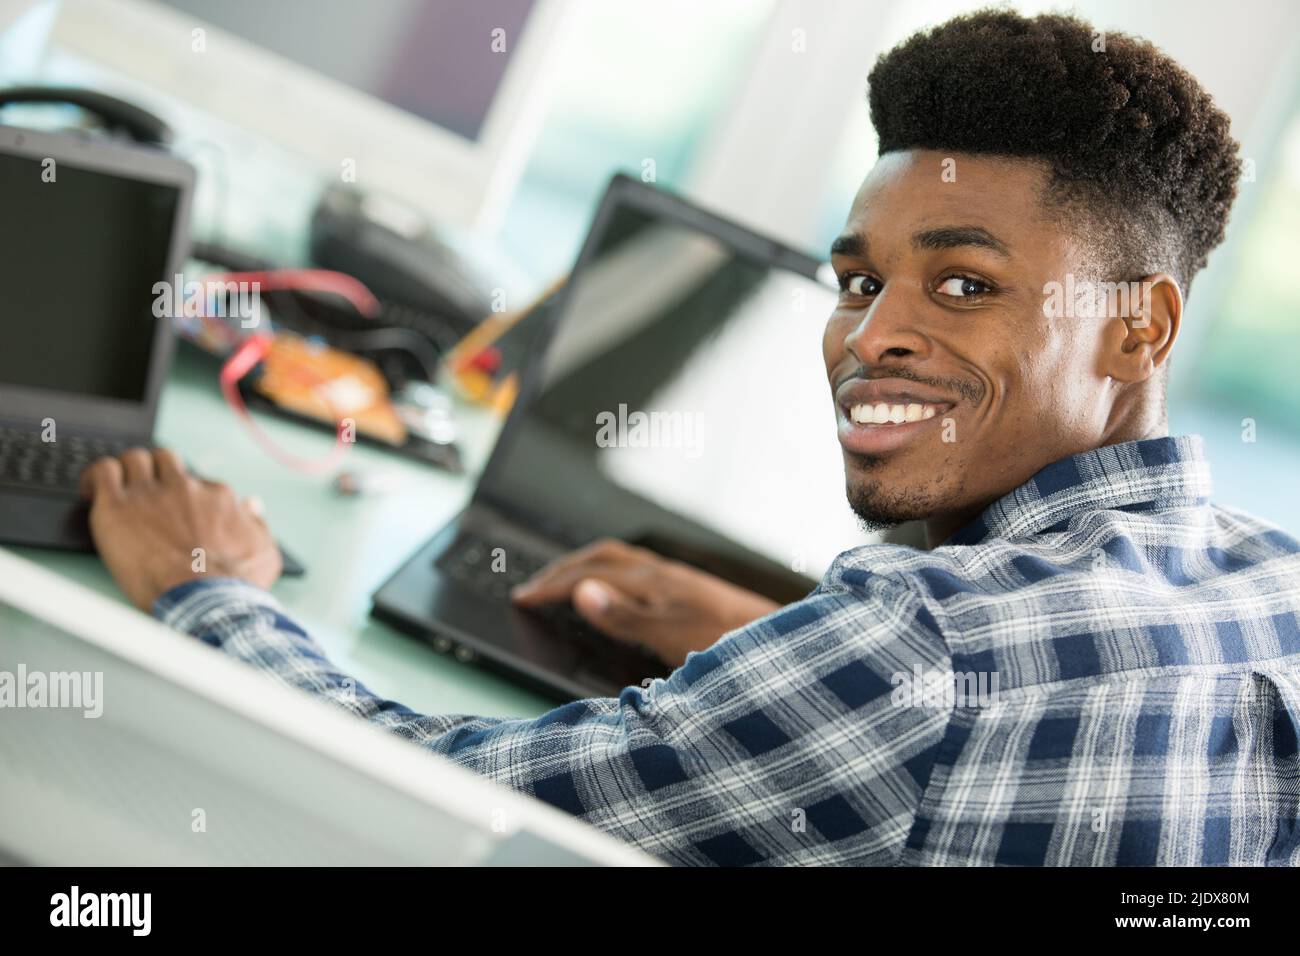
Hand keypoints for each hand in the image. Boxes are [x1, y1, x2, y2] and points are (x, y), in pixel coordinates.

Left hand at [79, 447, 280, 610]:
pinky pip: (102, 471)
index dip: (186, 496)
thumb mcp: (264, 551)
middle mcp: (183, 487)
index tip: (177, 512)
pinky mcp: (118, 506)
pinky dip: (94, 476)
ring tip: (117, 489)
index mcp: (215, 496)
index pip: (198, 481)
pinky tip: (91, 491)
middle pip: (164, 458)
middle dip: (155, 469)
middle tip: (145, 490)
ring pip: (134, 459)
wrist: (206, 598)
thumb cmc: (235, 583)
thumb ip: (258, 523)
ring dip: (126, 471)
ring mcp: (150, 494)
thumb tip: (252, 503)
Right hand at [510, 538, 779, 667]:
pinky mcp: (689, 588)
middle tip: (532, 587)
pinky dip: (609, 574)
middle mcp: (662, 573)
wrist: (778, 640)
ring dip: (585, 567)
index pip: (587, 574)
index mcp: (651, 580)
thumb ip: (624, 617)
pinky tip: (617, 594)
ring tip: (564, 583)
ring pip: (619, 560)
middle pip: (600, 557)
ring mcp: (676, 578)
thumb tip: (581, 592)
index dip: (550, 586)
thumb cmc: (727, 643)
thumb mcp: (669, 637)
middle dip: (561, 568)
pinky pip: (635, 570)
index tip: (522, 598)